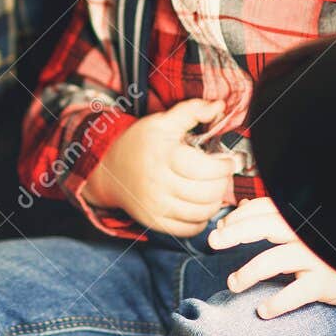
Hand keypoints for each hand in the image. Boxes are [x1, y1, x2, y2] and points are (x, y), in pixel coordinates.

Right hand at [82, 98, 239, 235]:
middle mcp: (160, 184)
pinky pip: (190, 229)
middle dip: (223, 183)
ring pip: (203, 212)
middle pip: (208, 192)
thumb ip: (192, 111)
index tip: (227, 161)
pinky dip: (202, 219)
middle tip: (221, 174)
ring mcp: (157, 206)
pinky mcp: (156, 222)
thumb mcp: (163, 121)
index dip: (224, 166)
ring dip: (215, 200)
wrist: (108, 169)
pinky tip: (199, 204)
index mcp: (165, 156)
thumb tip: (219, 106)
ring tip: (212, 188)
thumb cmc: (138, 143)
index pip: (206, 169)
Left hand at [209, 196, 335, 316]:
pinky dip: (276, 304)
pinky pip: (294, 294)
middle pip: (265, 227)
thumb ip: (271, 219)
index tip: (221, 228)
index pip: (264, 208)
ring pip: (272, 261)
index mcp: (300, 217)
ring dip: (247, 273)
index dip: (239, 216)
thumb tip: (233, 215)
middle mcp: (307, 234)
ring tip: (233, 284)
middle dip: (235, 233)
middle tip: (213, 242)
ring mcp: (315, 259)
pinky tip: (262, 310)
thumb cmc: (326, 247)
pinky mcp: (323, 283)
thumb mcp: (303, 228)